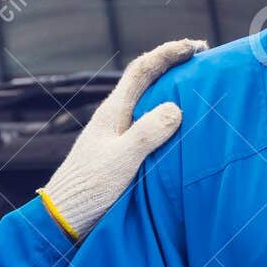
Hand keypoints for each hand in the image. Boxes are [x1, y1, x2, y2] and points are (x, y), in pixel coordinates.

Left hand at [39, 39, 205, 239]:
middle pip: (146, 81)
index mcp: (113, 112)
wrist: (63, 218)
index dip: (169, 53)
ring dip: (172, 92)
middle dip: (173, 66)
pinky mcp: (119, 154)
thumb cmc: (89, 189)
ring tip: (198, 89)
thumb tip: (176, 108)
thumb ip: (148, 134)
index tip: (197, 47)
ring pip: (147, 103)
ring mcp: (115, 135)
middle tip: (204, 61)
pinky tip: (180, 128)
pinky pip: (147, 126)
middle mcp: (114, 118)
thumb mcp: (123, 160)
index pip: (142, 70)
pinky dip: (166, 118)